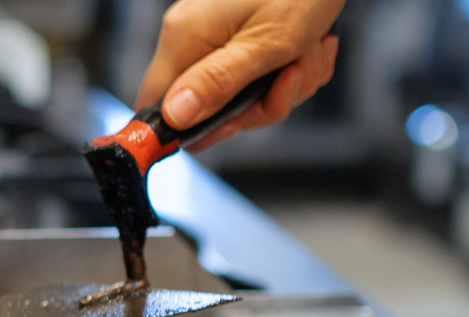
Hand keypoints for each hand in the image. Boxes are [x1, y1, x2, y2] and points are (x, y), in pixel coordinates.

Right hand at [135, 0, 344, 151]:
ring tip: (309, 50)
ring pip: (244, 95)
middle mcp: (193, 36)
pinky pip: (259, 76)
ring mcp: (216, 36)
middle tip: (292, 76)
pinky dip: (292, 69)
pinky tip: (310, 46)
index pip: (157, 105)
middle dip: (261, 103)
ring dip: (287, 84)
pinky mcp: (239, 35)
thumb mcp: (266, 44)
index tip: (231, 128)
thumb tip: (174, 117)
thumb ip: (218, 83)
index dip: (190, 129)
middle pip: (210, 107)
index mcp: (186, 36)